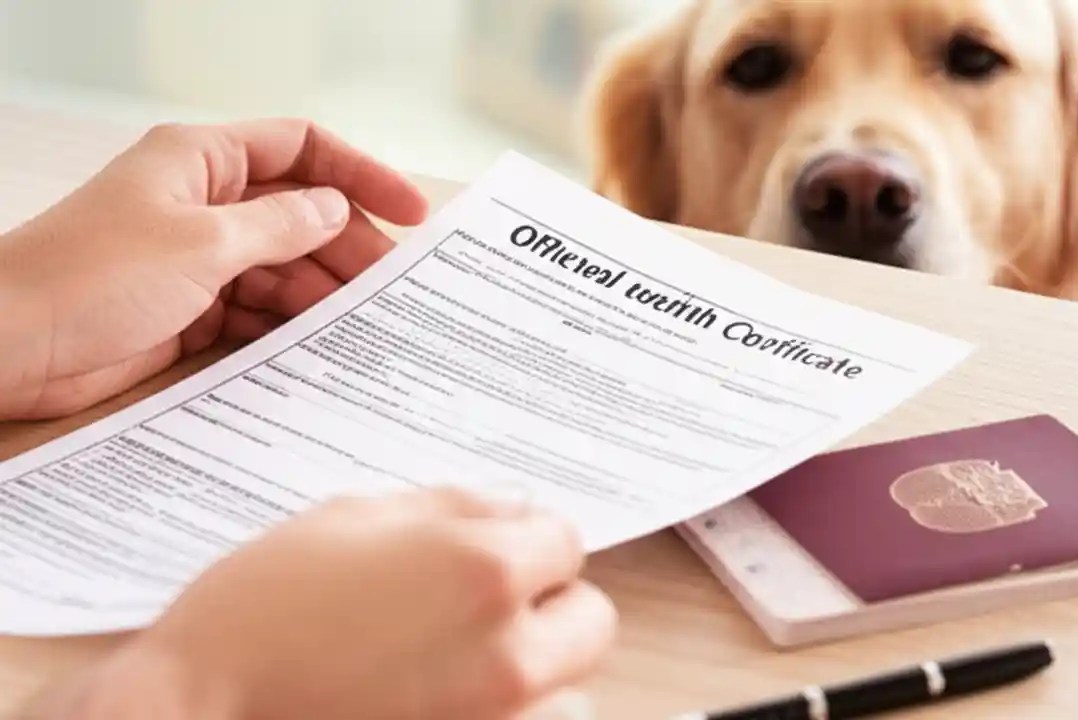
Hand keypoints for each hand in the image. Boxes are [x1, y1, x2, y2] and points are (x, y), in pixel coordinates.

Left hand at [0, 119, 427, 419]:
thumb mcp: (203, 244)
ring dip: (322, 293)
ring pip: (284, 267)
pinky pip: (258, 312)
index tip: (412, 212)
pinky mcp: (190, 309)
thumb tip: (335, 210)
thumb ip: (280, 227)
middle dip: (349, 247)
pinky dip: (289, 327)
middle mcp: (205, 203)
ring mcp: (198, 258)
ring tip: (367, 323)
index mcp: (203, 161)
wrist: (12, 346)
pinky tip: (322, 346)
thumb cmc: (91, 276)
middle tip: (394, 287)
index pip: (301, 148)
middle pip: (300, 214)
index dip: (361, 174)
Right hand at [39, 488, 615, 719]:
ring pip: (574, 688)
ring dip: (541, 670)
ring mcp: (499, 719)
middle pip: (590, 617)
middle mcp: (509, 650)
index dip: (528, 540)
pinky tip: (461, 701)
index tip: (498, 550)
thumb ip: (451, 507)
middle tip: (490, 606)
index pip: (567, 540)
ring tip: (471, 663)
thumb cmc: (260, 610)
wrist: (198, 711)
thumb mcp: (352, 518)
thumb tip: (513, 506)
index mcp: (483, 569)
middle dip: (550, 603)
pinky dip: (518, 716)